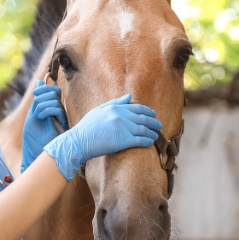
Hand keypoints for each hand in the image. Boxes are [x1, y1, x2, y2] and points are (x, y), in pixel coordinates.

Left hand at [21, 80, 68, 172]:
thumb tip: (40, 83)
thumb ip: (37, 100)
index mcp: (52, 110)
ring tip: (37, 117)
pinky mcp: (63, 124)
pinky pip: (56, 108)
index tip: (34, 94)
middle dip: (41, 95)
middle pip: (54, 92)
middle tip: (35, 109)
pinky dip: (45, 110)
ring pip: (54, 99)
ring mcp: (62, 118)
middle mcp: (59, 112)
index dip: (44, 88)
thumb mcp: (33, 115)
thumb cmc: (34, 138)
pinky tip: (41, 118)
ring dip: (41, 105)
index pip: (53, 90)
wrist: (35, 154)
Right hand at [44, 94, 161, 180]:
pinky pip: (140, 140)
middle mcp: (121, 117)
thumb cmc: (87, 127)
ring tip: (156, 135)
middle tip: (159, 125)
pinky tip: (151, 142)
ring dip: (152, 133)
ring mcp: (123, 129)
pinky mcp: (123, 141)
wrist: (79, 141)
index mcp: (116, 108)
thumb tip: (130, 97)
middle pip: (143, 119)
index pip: (138, 108)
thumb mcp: (99, 110)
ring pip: (144, 130)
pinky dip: (147, 141)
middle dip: (153, 122)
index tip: (153, 114)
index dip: (148, 111)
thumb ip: (115, 103)